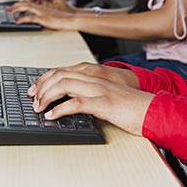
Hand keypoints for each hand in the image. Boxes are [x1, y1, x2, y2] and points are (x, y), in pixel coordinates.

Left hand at [8, 1, 75, 29]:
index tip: (14, 7)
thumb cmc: (63, 18)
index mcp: (42, 6)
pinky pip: (31, 18)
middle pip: (25, 3)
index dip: (20, 4)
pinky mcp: (44, 19)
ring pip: (26, 7)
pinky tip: (17, 21)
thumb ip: (44, 15)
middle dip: (15, 5)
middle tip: (8, 9)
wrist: (72, 18)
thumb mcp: (51, 16)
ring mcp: (42, 12)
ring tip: (9, 12)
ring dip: (16, 9)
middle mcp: (41, 7)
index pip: (29, 2)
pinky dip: (22, 19)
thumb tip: (37, 20)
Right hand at [24, 0, 70, 12]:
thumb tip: (37, 2)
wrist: (73, 17)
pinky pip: (41, 2)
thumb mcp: (55, 8)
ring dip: (33, 0)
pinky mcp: (50, 4)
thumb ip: (46, 4)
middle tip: (26, 1)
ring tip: (27, 4)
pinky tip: (33, 8)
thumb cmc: (66, 12)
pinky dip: (36, 4)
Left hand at [26, 66, 152, 135]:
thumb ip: (91, 94)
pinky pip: (77, 103)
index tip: (34, 88)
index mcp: (95, 76)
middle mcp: (95, 79)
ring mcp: (99, 89)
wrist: (153, 110)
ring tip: (39, 107)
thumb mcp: (108, 95)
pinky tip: (52, 115)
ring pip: (65, 84)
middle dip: (41, 86)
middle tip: (32, 99)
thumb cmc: (132, 106)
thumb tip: (71, 102)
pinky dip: (60, 109)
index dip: (45, 78)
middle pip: (60, 75)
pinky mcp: (104, 103)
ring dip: (47, 96)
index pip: (63, 70)